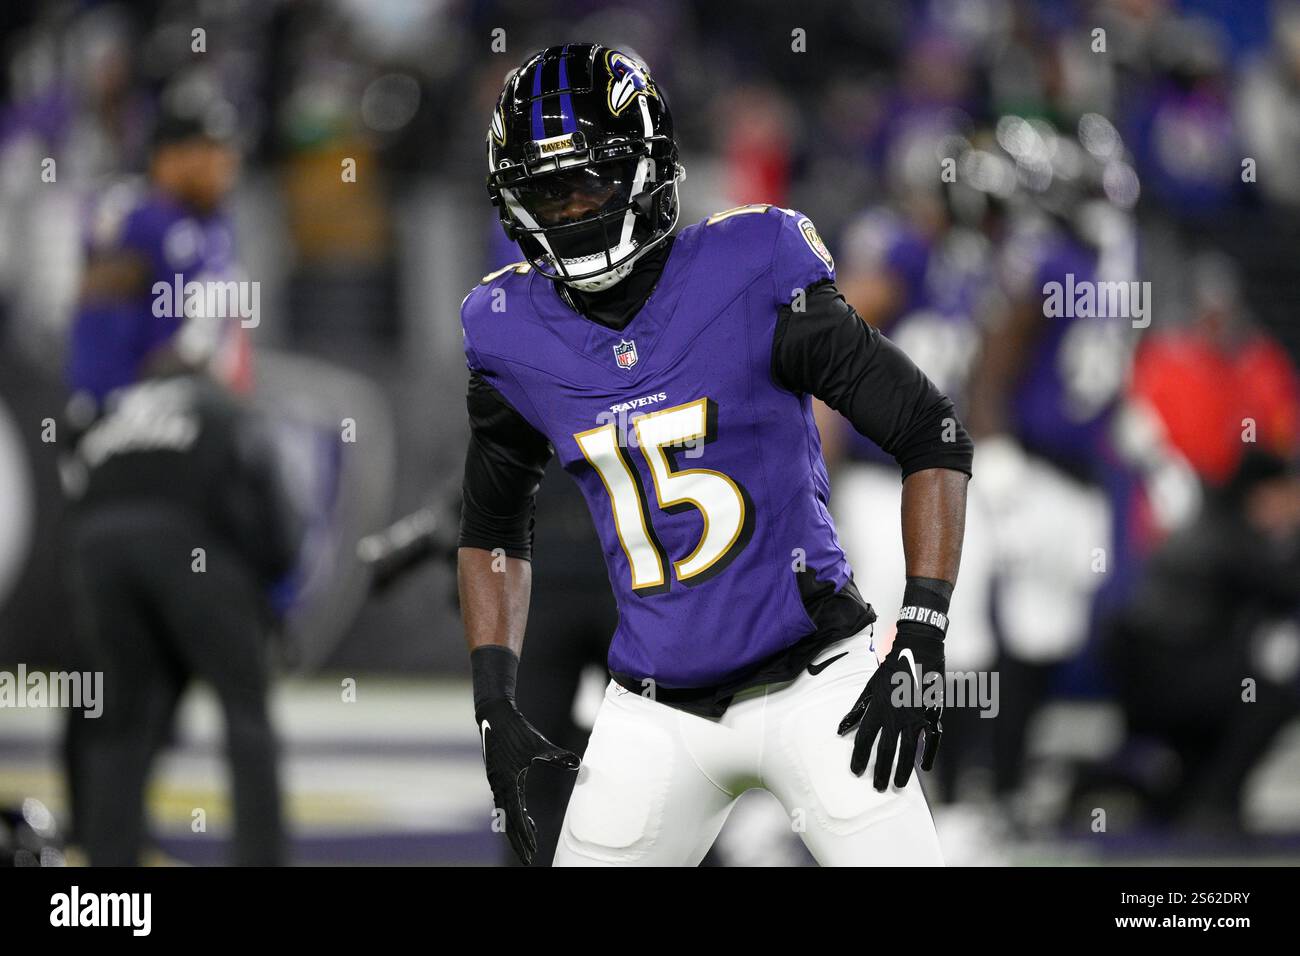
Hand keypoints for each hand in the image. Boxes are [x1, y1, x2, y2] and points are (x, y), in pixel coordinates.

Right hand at [476, 698, 579, 863]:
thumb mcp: (539, 744)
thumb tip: (578, 764)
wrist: (495, 715)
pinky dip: (514, 813)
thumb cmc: (517, 730)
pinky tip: (526, 817)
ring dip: (516, 829)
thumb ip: (558, 756)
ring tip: (530, 842)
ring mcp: (497, 782)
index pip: (516, 817)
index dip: (524, 836)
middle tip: (528, 859)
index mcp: (507, 782)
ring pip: (506, 813)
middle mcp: (499, 786)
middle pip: (507, 822)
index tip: (533, 850)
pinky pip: (505, 802)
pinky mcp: (498, 776)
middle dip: (518, 842)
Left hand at [837, 629, 943, 790]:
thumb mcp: (869, 687)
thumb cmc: (891, 669)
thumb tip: (840, 729)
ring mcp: (915, 718)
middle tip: (877, 787)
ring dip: (903, 771)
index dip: (859, 757)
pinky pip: (932, 740)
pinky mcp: (932, 715)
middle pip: (886, 750)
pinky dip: (929, 755)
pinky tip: (925, 767)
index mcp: (878, 709)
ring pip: (908, 751)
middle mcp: (895, 717)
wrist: (918, 650)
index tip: (856, 771)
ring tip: (898, 785)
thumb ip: (856, 710)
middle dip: (880, 771)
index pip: (865, 739)